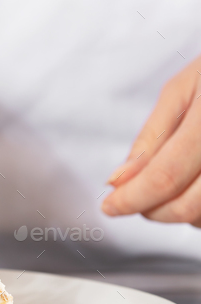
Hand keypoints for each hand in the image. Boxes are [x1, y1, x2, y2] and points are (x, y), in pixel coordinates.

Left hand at [102, 56, 200, 224]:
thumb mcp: (183, 89)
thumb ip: (151, 138)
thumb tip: (120, 181)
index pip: (166, 176)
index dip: (132, 199)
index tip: (110, 206)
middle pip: (187, 206)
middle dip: (151, 210)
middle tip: (133, 199)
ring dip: (177, 213)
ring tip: (167, 186)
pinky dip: (198, 211)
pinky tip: (193, 188)